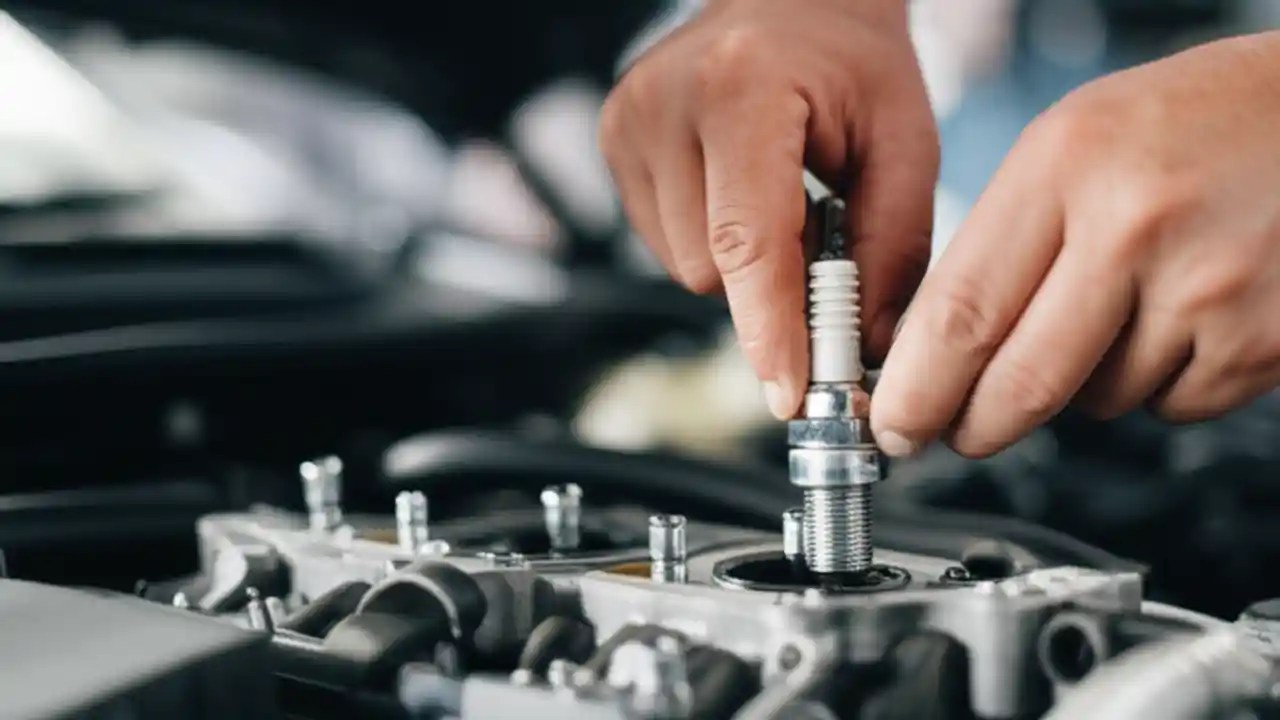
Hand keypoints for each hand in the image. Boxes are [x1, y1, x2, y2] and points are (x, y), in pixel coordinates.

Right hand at [599, 0, 937, 418]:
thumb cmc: (851, 62)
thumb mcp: (904, 144)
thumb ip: (893, 252)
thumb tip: (869, 352)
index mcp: (741, 88)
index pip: (747, 239)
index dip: (770, 328)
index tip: (792, 392)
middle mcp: (665, 103)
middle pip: (712, 269)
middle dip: (770, 287)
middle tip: (820, 246)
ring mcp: (628, 121)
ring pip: (684, 267)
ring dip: (739, 263)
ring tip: (778, 199)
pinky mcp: (613, 140)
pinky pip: (663, 245)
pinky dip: (709, 241)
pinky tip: (737, 192)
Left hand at [873, 33, 1279, 457]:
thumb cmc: (1196, 121)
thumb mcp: (1074, 143)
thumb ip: (1004, 239)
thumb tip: (933, 347)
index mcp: (1067, 164)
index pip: (959, 311)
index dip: (914, 390)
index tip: (892, 424)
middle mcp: (1134, 224)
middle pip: (1019, 383)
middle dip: (973, 426)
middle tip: (957, 430)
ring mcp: (1207, 287)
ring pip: (1096, 401)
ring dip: (1084, 383)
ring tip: (1124, 304)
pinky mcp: (1262, 341)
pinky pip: (1171, 405)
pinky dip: (1160, 382)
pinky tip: (1182, 316)